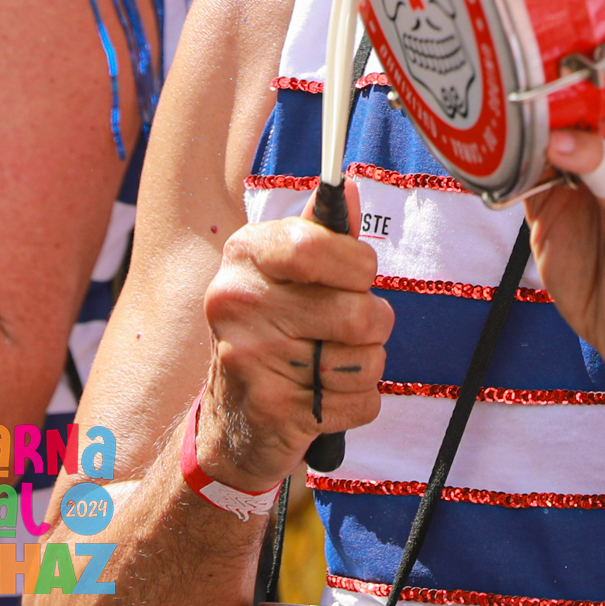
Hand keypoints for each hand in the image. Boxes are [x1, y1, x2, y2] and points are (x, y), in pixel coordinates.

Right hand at [197, 182, 392, 493]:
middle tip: (350, 326)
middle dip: (374, 321)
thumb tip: (347, 186)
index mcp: (244, 256)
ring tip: (335, 361)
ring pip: (368, 359)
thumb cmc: (271, 329)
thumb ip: (320, 232)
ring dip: (368, 363)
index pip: (314, 246)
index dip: (356, 263)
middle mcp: (240, 304)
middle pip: (357, 311)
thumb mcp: (282, 272)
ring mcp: (254, 361)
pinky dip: (359, 400)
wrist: (230, 419)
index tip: (360, 273)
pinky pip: (364, 401)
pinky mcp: (277, 412)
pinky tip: (327, 395)